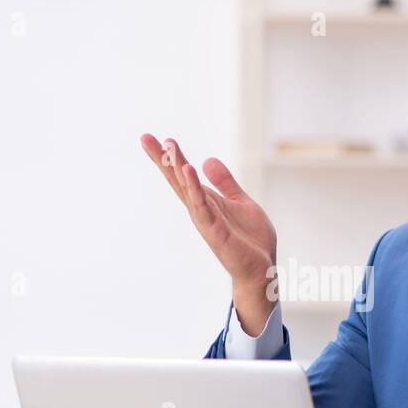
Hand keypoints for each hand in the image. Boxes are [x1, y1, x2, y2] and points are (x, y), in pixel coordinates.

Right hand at [140, 133, 277, 334]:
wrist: (262, 270)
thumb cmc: (250, 240)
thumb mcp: (240, 202)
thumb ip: (225, 182)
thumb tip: (206, 159)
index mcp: (206, 201)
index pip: (183, 175)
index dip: (170, 157)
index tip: (155, 138)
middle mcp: (201, 209)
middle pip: (178, 180)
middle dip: (162, 159)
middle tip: (145, 137)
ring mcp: (206, 220)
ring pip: (187, 189)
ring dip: (177, 168)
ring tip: (167, 146)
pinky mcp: (215, 231)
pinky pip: (202, 206)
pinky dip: (194, 188)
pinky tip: (189, 170)